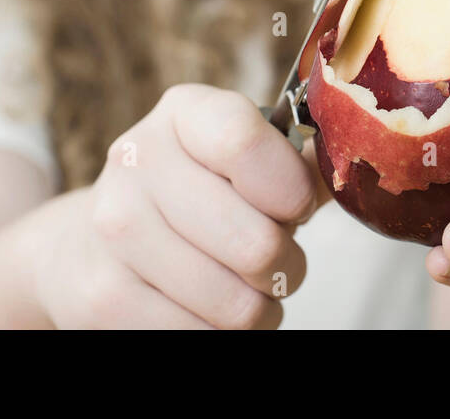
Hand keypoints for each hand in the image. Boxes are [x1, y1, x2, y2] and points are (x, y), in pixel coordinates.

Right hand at [33, 84, 322, 328]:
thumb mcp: (243, 161)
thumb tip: (354, 181)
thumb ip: (301, 166)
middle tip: (280, 263)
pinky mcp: (100, 294)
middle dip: (286, 266)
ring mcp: (112, 229)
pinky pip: (197, 337)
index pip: (244, 142)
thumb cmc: (198, 196)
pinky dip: (219, 335)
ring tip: (249, 291)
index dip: (290, 189)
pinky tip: (209, 310)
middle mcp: (137, 160)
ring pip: (233, 304)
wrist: (95, 244)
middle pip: (253, 242)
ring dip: (258, 310)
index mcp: (184, 113)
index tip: (298, 208)